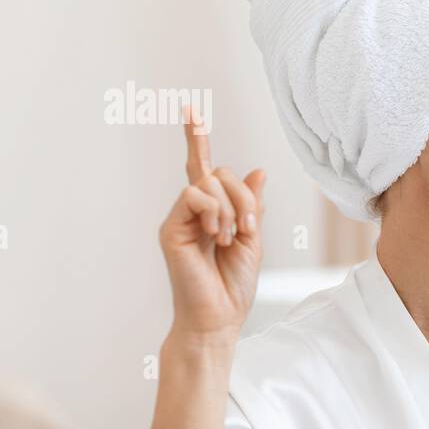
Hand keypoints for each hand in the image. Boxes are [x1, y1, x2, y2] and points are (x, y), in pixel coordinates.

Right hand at [159, 107, 265, 341]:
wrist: (219, 317)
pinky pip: (194, 195)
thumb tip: (258, 171)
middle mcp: (193, 212)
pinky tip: (217, 235)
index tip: (191, 111)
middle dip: (244, 197)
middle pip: (218, 173)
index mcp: (213, 213)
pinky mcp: (171, 229)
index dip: (197, 140)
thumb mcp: (253, 240)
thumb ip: (252, 206)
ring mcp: (180, 219)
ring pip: (208, 183)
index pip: (205, 169)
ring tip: (230, 238)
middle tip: (248, 230)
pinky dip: (214, 212)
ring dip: (231, 208)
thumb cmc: (233, 285)